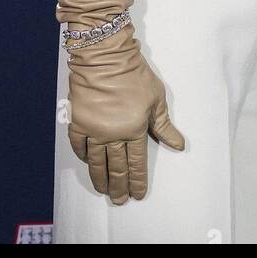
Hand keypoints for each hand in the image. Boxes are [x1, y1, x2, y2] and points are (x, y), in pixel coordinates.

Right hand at [65, 22, 185, 203]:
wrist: (106, 57)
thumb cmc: (134, 74)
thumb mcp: (157, 98)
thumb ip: (164, 125)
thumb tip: (178, 144)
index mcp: (135, 129)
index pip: (137, 163)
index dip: (138, 180)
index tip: (138, 194)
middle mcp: (113, 134)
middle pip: (116, 167)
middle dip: (119, 186)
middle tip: (120, 200)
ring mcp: (93, 129)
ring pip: (96, 162)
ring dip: (101, 178)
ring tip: (103, 190)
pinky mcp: (78, 121)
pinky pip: (79, 146)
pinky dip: (83, 156)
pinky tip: (87, 163)